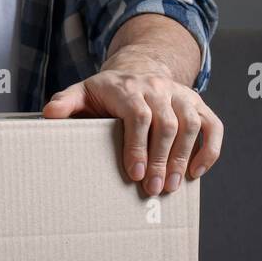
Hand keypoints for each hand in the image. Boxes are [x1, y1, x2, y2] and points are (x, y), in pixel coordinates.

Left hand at [42, 70, 223, 194]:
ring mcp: (181, 95)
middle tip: (152, 190)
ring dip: (184, 158)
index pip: (138, 115)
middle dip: (160, 160)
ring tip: (172, 186)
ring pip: (191, 125)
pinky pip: (213, 126)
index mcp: (129, 88)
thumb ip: (66, 103)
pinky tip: (196, 173)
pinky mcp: (197, 104)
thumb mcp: (82, 92)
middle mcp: (159, 89)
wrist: (137, 70)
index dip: (138, 146)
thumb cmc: (106, 91)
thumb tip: (49, 115)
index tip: (134, 173)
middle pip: (167, 124)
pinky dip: (209, 150)